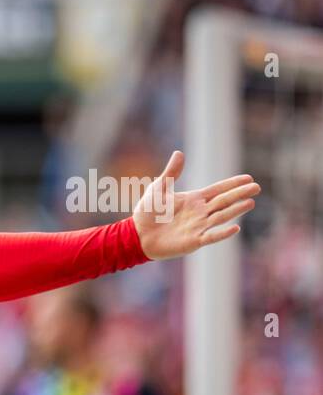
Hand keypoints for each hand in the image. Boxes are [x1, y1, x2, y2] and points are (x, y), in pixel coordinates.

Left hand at [132, 151, 258, 260]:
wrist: (137, 234)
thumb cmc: (147, 212)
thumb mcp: (159, 188)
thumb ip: (171, 173)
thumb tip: (179, 153)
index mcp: (194, 199)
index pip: (218, 190)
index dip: (232, 184)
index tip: (249, 178)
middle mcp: (200, 212)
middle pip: (224, 201)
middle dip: (240, 194)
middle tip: (257, 188)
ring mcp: (198, 226)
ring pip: (221, 217)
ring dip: (235, 210)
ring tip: (250, 203)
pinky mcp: (193, 241)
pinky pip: (211, 236)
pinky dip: (222, 233)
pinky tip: (235, 228)